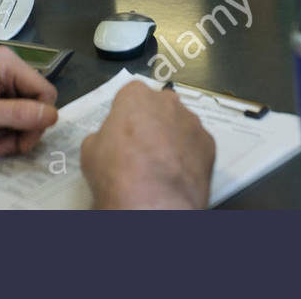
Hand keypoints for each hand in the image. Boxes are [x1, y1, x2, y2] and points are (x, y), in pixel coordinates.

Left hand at [0, 48, 57, 155]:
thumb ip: (18, 114)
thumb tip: (53, 115)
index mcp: (7, 64)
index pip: (44, 91)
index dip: (39, 118)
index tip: (23, 140)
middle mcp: (9, 70)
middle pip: (36, 106)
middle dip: (21, 131)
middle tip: (3, 147)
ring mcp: (4, 84)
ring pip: (26, 116)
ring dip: (11, 135)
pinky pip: (14, 118)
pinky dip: (4, 133)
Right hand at [81, 82, 215, 208]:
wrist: (153, 204)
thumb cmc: (118, 173)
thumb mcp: (90, 151)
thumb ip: (103, 136)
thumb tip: (108, 141)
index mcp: (136, 96)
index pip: (131, 95)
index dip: (126, 114)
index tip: (122, 131)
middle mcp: (167, 102)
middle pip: (159, 106)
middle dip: (152, 122)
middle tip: (142, 147)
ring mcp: (192, 122)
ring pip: (181, 125)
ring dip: (172, 138)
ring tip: (161, 165)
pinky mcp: (209, 145)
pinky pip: (196, 145)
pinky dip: (189, 156)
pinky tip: (176, 174)